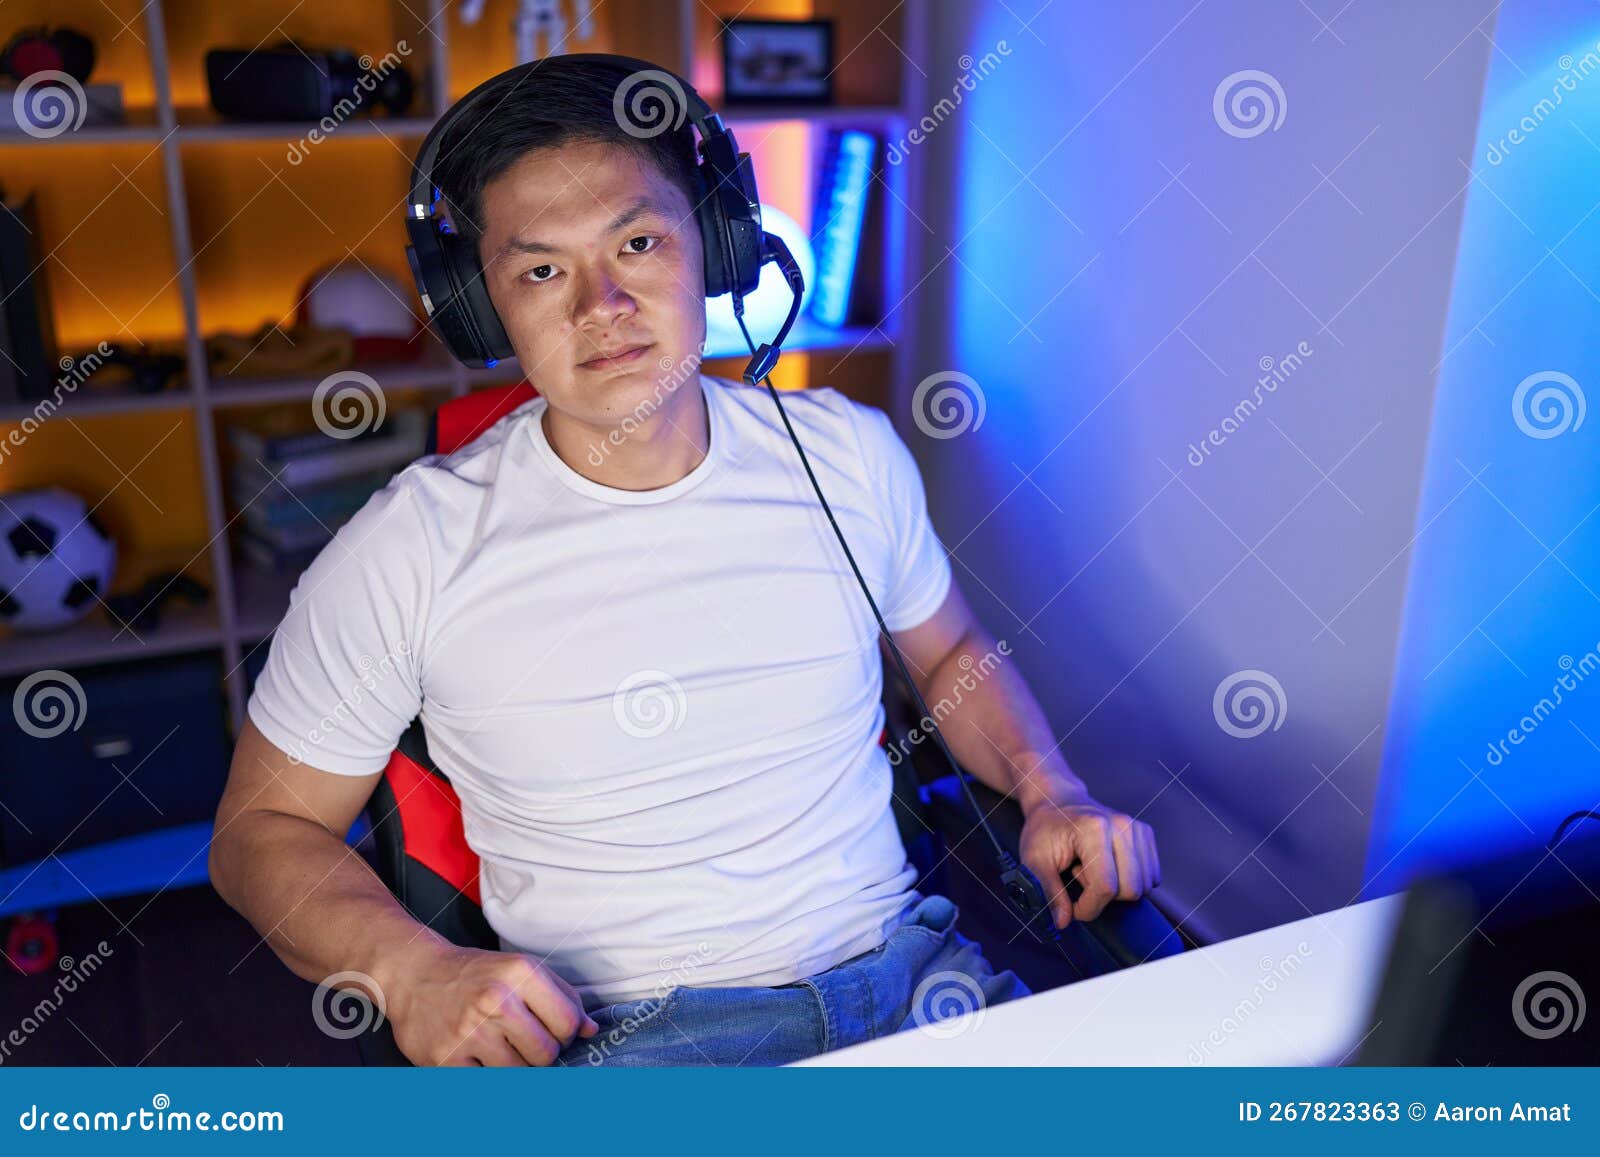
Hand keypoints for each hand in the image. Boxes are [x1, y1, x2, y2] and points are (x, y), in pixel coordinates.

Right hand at [382, 939, 599, 1065]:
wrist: (414, 973)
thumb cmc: (475, 973)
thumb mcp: (521, 968)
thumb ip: (562, 995)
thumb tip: (590, 1031)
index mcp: (519, 973)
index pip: (566, 1023)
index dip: (565, 1035)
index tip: (552, 1034)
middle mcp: (495, 1000)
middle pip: (545, 1055)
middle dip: (542, 1056)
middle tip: (526, 1045)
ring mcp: (468, 1031)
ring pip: (518, 1075)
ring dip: (516, 1069)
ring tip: (503, 1050)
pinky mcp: (445, 1058)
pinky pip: (485, 1086)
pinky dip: (489, 1079)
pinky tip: (482, 1061)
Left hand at [1018, 799, 1160, 928]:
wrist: (1058, 800)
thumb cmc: (1045, 828)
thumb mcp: (1034, 860)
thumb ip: (1050, 892)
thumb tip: (1063, 922)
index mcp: (1093, 829)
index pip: (1105, 887)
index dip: (1089, 907)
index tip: (1073, 907)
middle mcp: (1121, 826)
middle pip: (1131, 889)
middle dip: (1104, 897)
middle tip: (1080, 876)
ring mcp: (1136, 828)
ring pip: (1144, 885)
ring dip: (1117, 888)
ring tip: (1092, 868)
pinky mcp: (1144, 832)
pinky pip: (1151, 875)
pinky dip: (1132, 880)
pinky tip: (1108, 865)